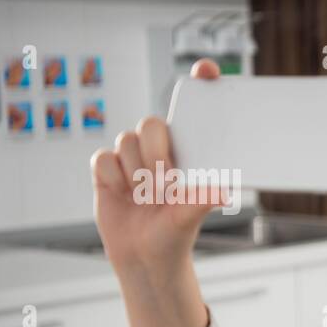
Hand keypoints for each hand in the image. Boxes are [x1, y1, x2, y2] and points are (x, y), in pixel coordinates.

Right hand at [91, 58, 227, 273]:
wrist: (145, 257)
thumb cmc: (176, 233)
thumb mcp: (192, 216)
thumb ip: (203, 199)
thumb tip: (224, 191)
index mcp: (187, 151)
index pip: (193, 109)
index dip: (199, 84)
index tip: (206, 69)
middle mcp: (160, 148)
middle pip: (152, 123)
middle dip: (156, 153)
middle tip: (164, 183)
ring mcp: (132, 156)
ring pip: (125, 141)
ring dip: (136, 174)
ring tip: (147, 198)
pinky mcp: (106, 169)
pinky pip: (103, 158)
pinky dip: (113, 178)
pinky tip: (123, 196)